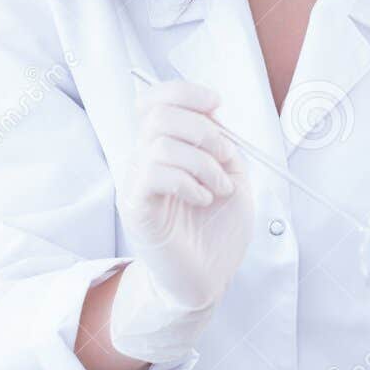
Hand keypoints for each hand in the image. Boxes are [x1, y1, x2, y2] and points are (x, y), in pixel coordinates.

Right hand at [107, 79, 253, 361]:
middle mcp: (145, 160)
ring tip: (219, 188)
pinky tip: (203, 199)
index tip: (216, 103)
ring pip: (159, 144)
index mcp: (166, 148)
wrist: (209, 277)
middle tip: (226, 156)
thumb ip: (222, 143)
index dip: (183, 92)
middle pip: (156, 115)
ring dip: (203, 162)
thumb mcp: (232, 175)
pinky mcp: (137, 208)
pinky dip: (188, 181)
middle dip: (202, 129)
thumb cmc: (218, 229)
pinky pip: (154, 174)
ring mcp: (137, 183)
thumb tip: (212, 114)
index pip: (155, 101)